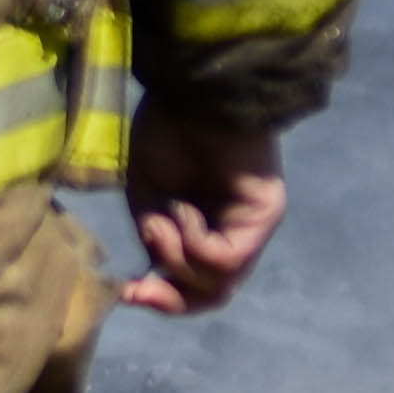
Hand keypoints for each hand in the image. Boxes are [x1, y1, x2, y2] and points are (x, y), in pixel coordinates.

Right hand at [118, 111, 287, 317]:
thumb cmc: (166, 133)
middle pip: (214, 294)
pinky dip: (194, 243)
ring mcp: (256, 224)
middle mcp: (238, 229)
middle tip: (138, 290)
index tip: (126, 293)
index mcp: (210, 226)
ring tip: (164, 220)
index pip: (197, 285)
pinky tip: (183, 212)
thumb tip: (147, 284)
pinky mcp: (267, 213)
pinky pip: (226, 258)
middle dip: (171, 299)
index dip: (163, 299)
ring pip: (219, 283)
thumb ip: (155, 243)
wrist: (190, 93)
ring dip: (177, 259)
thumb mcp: (148, 200)